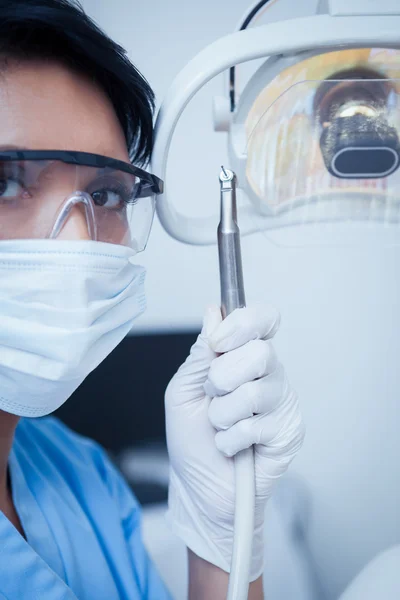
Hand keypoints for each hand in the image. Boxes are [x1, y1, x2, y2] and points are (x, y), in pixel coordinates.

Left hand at [165, 304, 304, 580]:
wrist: (199, 488)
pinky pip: (256, 425)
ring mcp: (282, 402)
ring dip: (222, 414)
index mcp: (244, 356)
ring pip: (255, 391)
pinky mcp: (290, 432)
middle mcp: (269, 373)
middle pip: (260, 352)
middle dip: (221, 378)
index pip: (263, 319)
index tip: (218, 343)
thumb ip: (201, 353)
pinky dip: (230, 439)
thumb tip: (213, 311)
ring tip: (220, 426)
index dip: (243, 324)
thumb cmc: (191, 438)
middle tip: (212, 397)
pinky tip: (231, 447)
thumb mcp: (183, 390)